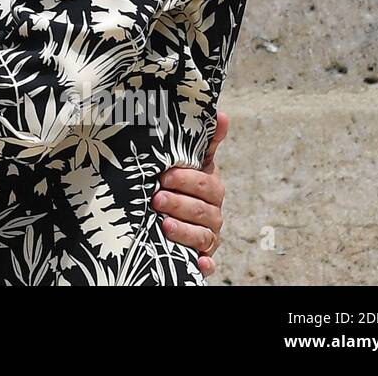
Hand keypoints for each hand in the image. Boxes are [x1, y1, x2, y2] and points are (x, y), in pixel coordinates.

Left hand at [153, 109, 228, 277]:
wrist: (173, 215)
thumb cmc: (181, 183)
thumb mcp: (192, 162)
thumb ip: (204, 141)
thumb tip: (220, 113)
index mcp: (210, 188)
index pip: (206, 183)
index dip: (188, 179)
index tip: (165, 175)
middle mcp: (212, 213)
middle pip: (203, 210)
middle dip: (180, 204)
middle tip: (156, 198)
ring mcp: (207, 236)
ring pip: (202, 235)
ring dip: (185, 231)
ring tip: (163, 225)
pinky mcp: (201, 257)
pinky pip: (207, 263)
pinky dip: (205, 264)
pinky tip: (199, 264)